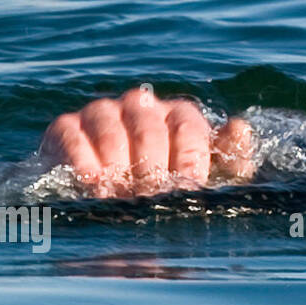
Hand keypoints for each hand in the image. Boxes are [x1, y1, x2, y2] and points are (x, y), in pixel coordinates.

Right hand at [40, 89, 255, 197]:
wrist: (102, 195)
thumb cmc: (163, 187)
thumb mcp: (205, 178)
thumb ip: (228, 156)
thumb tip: (239, 127)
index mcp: (178, 113)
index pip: (188, 127)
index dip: (189, 160)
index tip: (188, 190)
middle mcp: (141, 104)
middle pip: (149, 130)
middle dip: (152, 170)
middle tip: (151, 200)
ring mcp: (102, 111)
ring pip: (112, 131)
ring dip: (117, 169)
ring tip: (122, 199)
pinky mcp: (66, 125)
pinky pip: (74, 136)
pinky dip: (84, 164)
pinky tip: (93, 188)